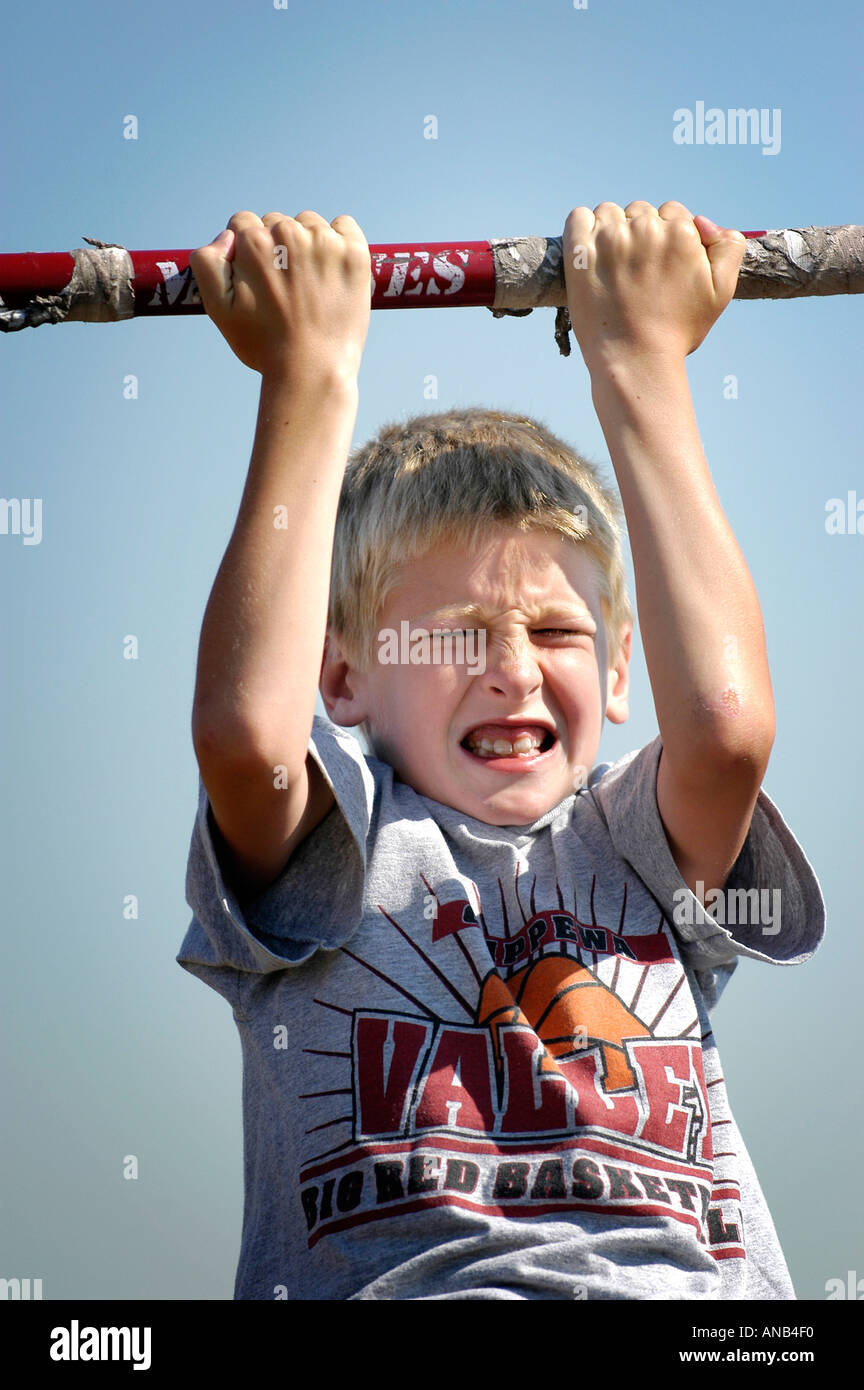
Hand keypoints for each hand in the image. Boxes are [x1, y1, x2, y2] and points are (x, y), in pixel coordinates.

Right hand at [189, 209, 370, 380]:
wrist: (312, 371)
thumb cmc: (265, 345)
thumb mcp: (219, 309)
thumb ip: (208, 264)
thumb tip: (227, 236)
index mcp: (254, 243)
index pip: (243, 224)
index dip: (248, 252)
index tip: (260, 279)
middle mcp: (288, 234)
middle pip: (276, 223)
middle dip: (277, 248)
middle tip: (287, 289)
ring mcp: (325, 242)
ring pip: (309, 224)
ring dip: (307, 244)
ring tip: (311, 286)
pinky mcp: (354, 252)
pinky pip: (344, 225)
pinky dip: (340, 241)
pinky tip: (334, 271)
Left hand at [562, 200, 745, 366]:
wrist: (635, 361)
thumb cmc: (677, 331)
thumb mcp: (721, 292)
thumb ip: (729, 248)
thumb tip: (702, 221)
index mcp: (681, 232)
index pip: (673, 214)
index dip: (668, 239)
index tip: (659, 267)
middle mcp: (646, 228)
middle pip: (641, 212)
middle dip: (641, 235)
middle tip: (636, 273)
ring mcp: (610, 238)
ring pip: (610, 213)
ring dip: (611, 230)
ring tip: (613, 268)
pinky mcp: (580, 251)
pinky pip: (578, 217)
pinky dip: (582, 227)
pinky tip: (589, 252)